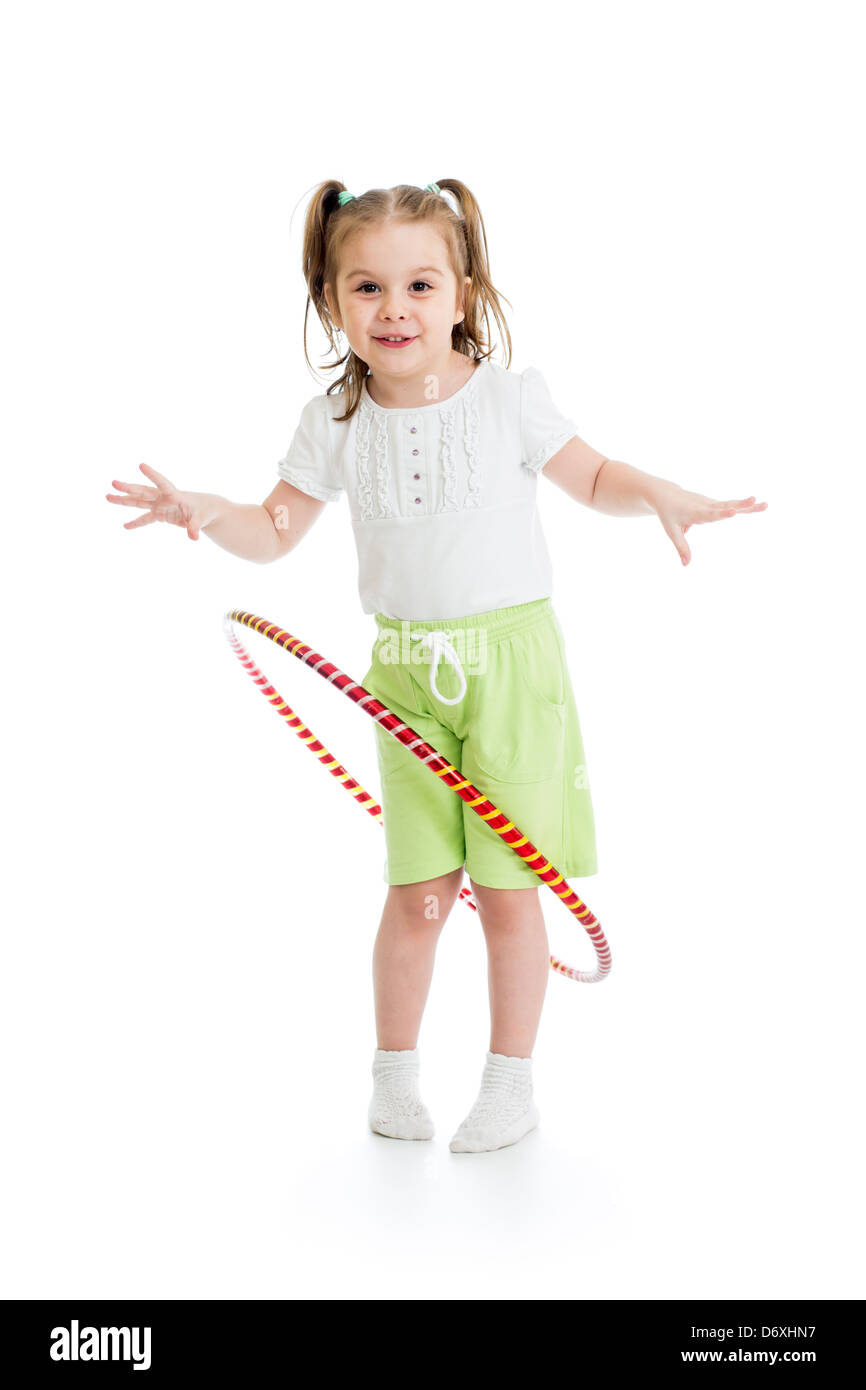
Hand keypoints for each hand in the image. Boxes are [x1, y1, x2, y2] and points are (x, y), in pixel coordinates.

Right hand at [105, 464, 219, 540]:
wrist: (204, 510)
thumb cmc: (204, 511)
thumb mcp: (201, 519)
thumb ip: (195, 526)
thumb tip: (193, 537)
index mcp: (175, 494)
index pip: (162, 483)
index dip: (152, 475)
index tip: (141, 465)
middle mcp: (164, 497)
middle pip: (144, 492)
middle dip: (129, 488)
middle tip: (113, 483)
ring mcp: (160, 505)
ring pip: (139, 501)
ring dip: (123, 500)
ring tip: (107, 497)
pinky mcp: (160, 514)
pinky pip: (145, 518)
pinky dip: (136, 523)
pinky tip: (125, 526)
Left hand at [653, 481, 767, 565]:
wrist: (667, 495)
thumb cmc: (669, 514)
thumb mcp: (672, 531)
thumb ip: (681, 547)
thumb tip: (686, 565)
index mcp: (695, 511)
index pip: (711, 514)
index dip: (722, 513)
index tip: (733, 511)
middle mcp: (706, 505)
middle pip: (726, 505)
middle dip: (740, 504)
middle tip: (755, 499)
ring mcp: (712, 503)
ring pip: (732, 504)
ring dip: (748, 505)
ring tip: (765, 505)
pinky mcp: (715, 504)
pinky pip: (731, 505)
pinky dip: (744, 505)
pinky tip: (758, 505)